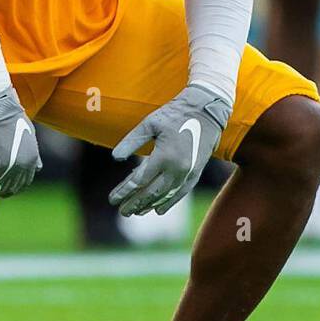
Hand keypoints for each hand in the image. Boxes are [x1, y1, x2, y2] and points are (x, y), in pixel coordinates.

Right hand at [0, 86, 41, 196]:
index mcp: (30, 160)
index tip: (1, 185)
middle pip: (8, 188)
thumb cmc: (10, 114)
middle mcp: (19, 167)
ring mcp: (3, 166)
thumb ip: (33, 155)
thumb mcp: (29, 135)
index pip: (22, 184)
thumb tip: (36, 168)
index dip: (11, 186)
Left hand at [109, 84, 229, 216]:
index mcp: (163, 156)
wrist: (207, 109)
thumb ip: (132, 141)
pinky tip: (159, 210)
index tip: (112, 199)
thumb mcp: (150, 123)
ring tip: (136, 211)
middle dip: (135, 203)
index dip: (124, 191)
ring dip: (150, 205)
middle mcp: (176, 169)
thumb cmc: (175, 114)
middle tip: (122, 211)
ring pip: (166, 195)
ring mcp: (188, 172)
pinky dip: (169, 202)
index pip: (139, 180)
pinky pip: (181, 192)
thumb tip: (115, 158)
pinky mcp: (196, 172)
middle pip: (151, 192)